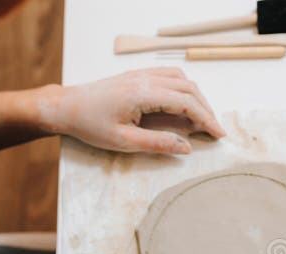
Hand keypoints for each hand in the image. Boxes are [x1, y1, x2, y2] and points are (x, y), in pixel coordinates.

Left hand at [38, 68, 224, 153]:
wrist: (67, 107)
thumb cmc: (90, 125)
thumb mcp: (124, 141)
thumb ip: (158, 143)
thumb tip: (186, 147)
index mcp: (143, 94)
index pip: (187, 102)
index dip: (206, 119)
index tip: (218, 134)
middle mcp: (145, 79)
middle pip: (189, 88)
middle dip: (206, 109)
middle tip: (214, 130)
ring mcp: (141, 74)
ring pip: (181, 80)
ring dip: (196, 97)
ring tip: (201, 119)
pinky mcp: (137, 76)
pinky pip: (169, 77)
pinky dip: (184, 90)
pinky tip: (184, 105)